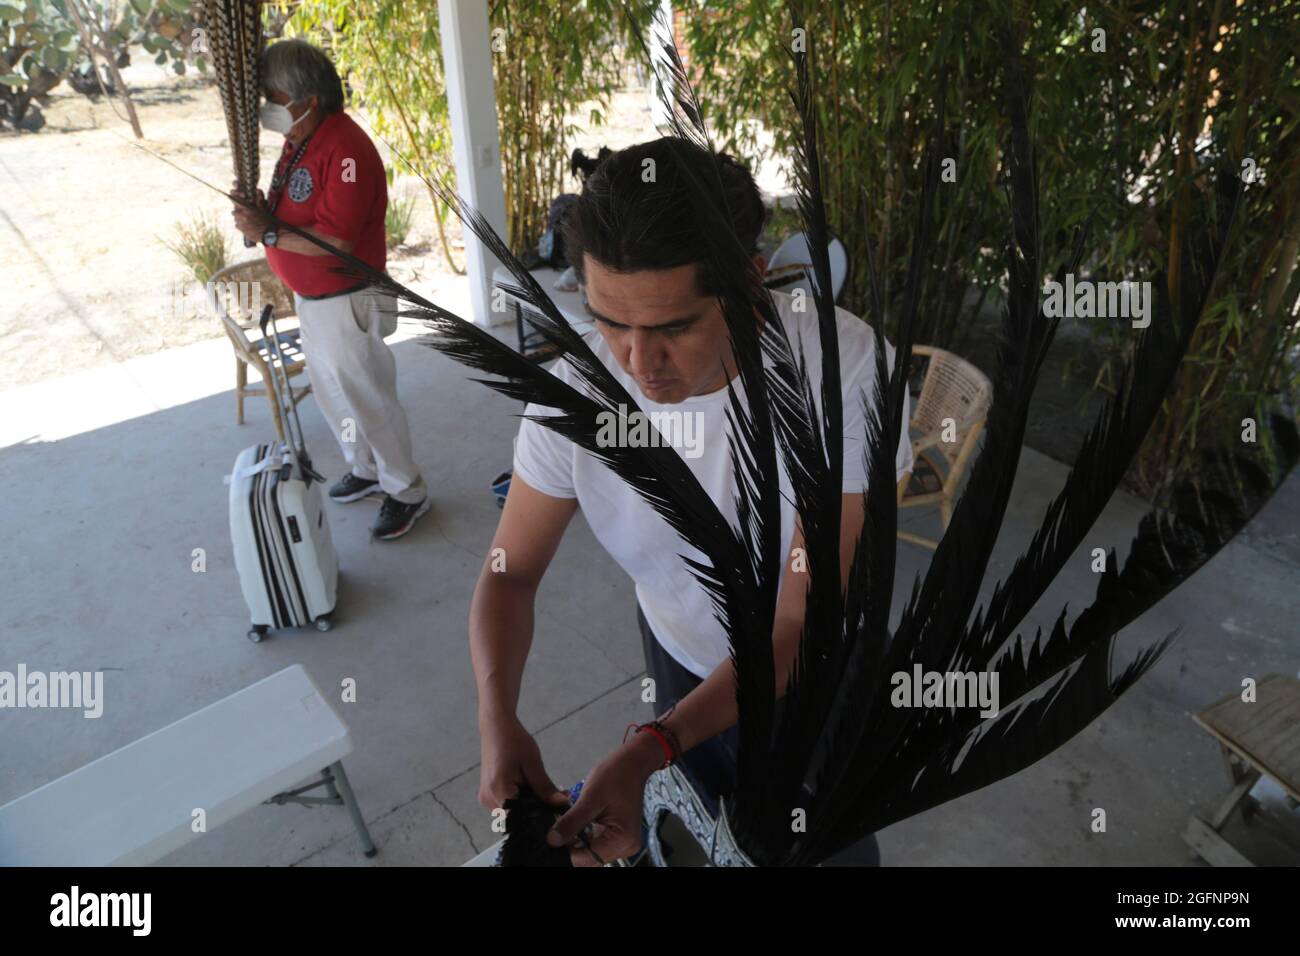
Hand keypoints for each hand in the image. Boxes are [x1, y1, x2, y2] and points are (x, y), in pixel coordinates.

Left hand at [231, 181, 269, 241]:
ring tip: (248, 221)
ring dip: (240, 219)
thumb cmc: (269, 221)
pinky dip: (241, 225)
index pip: (235, 200)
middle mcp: (242, 216)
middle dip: (238, 212)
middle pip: (234, 212)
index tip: (234, 199)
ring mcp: (241, 224)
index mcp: (247, 209)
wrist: (271, 234)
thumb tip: (258, 190)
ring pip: (236, 219)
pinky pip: (238, 226)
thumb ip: (259, 200)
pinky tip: (248, 226)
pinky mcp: (243, 231)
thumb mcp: (263, 209)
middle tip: (245, 213)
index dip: (234, 199)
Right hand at [477, 710, 568, 812]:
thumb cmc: (515, 741)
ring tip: (539, 786)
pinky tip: (527, 785)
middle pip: (517, 816)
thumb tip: (562, 804)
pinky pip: (507, 805)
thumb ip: (546, 787)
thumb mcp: (534, 763)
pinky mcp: (486, 795)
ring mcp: (485, 798)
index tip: (555, 810)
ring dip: (528, 804)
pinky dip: (519, 799)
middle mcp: (488, 799)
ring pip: (513, 812)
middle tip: (553, 795)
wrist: (496, 727)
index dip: (540, 817)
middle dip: (536, 809)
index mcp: (499, 790)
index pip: (522, 818)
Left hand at [546, 731, 663, 865]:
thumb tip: (552, 840)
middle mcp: (626, 846)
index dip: (566, 852)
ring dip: (575, 842)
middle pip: (590, 858)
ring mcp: (623, 843)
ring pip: (591, 852)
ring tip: (561, 828)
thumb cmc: (615, 775)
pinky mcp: (618, 836)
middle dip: (570, 848)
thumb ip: (571, 822)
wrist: (632, 763)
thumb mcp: (590, 798)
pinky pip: (596, 844)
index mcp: (622, 839)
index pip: (588, 857)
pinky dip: (583, 837)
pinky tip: (572, 826)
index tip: (550, 840)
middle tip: (553, 833)